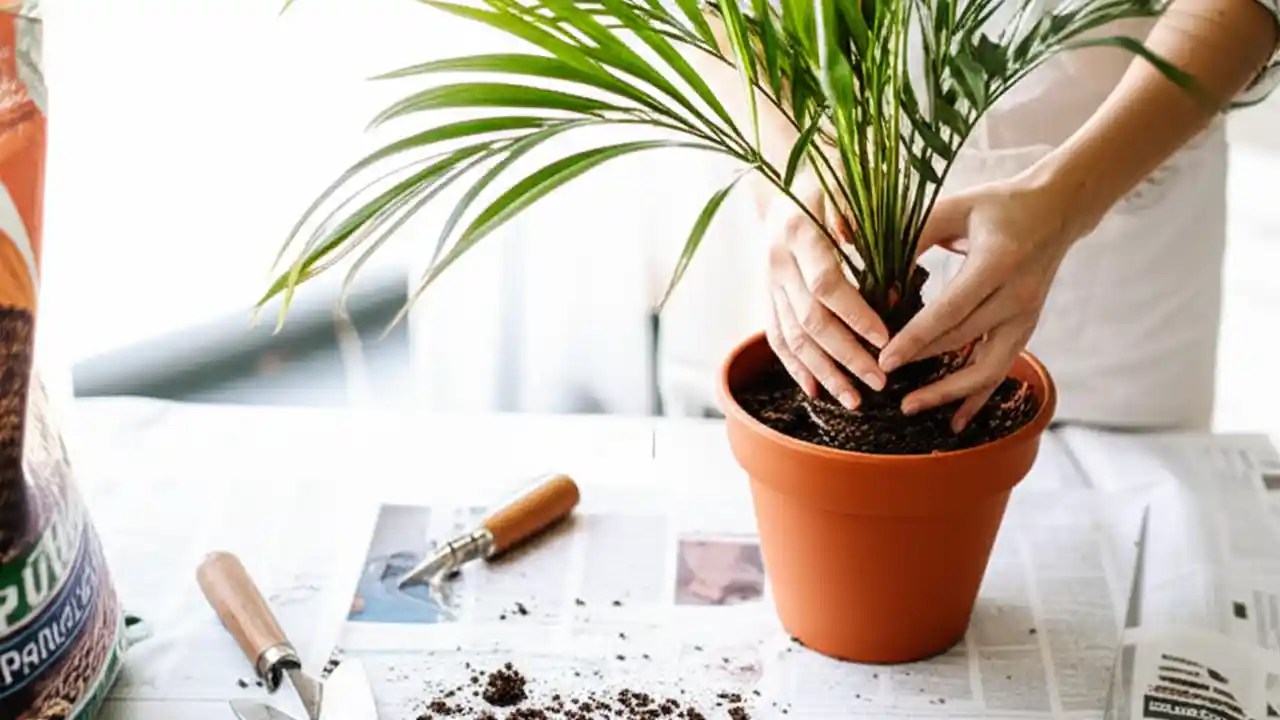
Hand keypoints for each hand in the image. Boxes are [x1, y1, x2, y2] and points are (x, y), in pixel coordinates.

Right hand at [764, 181, 888, 409]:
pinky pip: (777, 337)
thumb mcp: (843, 182)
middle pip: (810, 320)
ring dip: (824, 372)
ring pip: (793, 337)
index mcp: (797, 232)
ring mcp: (768, 283)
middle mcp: (777, 262)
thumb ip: (854, 213)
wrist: (780, 181)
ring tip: (854, 400)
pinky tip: (817, 391)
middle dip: (846, 355)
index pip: (827, 284)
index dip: (856, 315)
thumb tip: (866, 251)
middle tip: (880, 381)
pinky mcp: (766, 297)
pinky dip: (796, 367)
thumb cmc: (825, 179)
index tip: (887, 340)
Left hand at [877, 173, 1084, 430]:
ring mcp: (1026, 317)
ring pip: (987, 368)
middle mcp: (1018, 295)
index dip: (916, 338)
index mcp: (998, 262)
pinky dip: (978, 398)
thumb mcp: (955, 207)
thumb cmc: (997, 205)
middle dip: (921, 365)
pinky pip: (1001, 371)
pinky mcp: (1027, 329)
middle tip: (881, 381)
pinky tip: (955, 423)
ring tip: (911, 407)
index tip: (885, 358)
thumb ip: (916, 237)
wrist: (1056, 209)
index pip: (951, 310)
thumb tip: (880, 281)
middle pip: (964, 341)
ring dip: (949, 393)